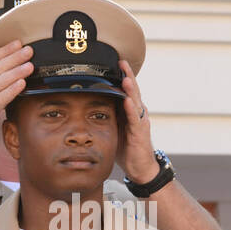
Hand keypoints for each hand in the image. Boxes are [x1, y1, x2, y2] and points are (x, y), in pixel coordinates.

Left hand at [116, 59, 159, 182]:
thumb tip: (90, 104)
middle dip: (127, 76)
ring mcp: (140, 122)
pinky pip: (135, 120)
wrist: (140, 168)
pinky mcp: (140, 133)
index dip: (121, 76)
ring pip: (136, 102)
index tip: (115, 62)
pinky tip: (128, 101)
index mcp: (129, 111)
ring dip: (131, 90)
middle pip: (132, 91)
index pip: (125, 90)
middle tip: (121, 62)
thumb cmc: (127, 148)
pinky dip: (132, 110)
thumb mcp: (114, 128)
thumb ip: (107, 115)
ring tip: (126, 77)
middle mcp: (137, 113)